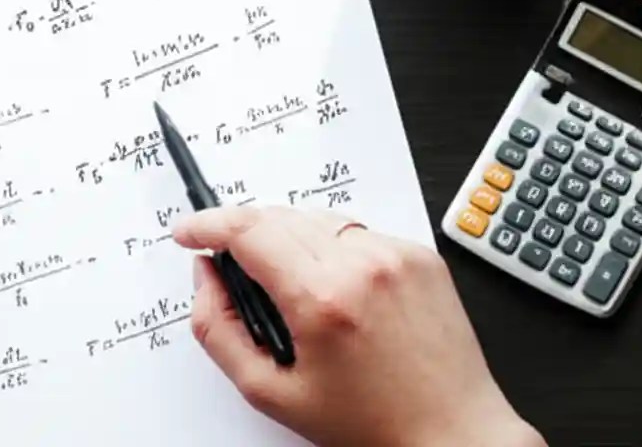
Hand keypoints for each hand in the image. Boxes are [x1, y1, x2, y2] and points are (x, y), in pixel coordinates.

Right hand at [174, 206, 543, 446]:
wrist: (451, 434)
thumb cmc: (370, 423)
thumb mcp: (272, 392)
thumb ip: (220, 330)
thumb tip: (205, 278)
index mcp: (321, 299)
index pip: (247, 231)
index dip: (208, 225)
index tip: (190, 232)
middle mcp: (362, 265)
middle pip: (278, 216)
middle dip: (244, 234)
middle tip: (237, 271)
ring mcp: (397, 255)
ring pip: (317, 219)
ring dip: (289, 239)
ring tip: (293, 290)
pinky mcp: (421, 256)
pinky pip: (358, 233)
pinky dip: (334, 250)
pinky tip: (338, 291)